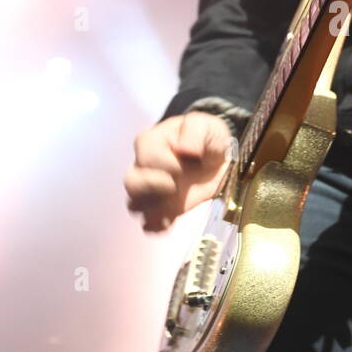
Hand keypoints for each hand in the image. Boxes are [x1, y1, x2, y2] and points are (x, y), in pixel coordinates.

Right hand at [124, 112, 234, 232]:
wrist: (220, 158)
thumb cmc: (208, 138)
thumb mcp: (208, 126)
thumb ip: (196, 132)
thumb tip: (183, 148)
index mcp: (153, 142)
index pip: (147, 156)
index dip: (165, 163)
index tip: (182, 164)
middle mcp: (146, 167)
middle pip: (132, 183)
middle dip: (153, 187)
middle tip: (174, 186)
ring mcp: (153, 190)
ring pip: (135, 204)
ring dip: (153, 209)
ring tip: (172, 206)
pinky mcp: (163, 208)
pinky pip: (150, 222)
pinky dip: (157, 225)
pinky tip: (169, 222)